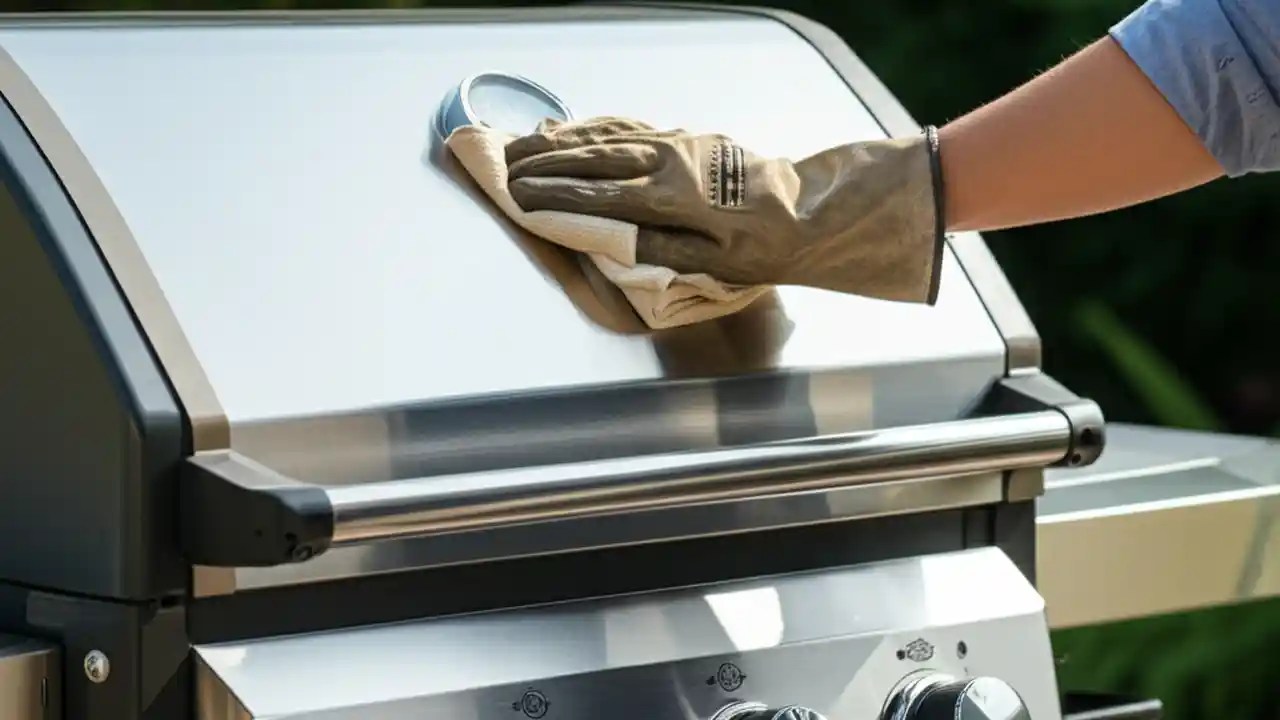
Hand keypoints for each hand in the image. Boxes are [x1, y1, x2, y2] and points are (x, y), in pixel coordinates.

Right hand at [505, 117, 945, 303]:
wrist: (807, 210)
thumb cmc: (764, 246)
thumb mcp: (715, 262)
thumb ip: (660, 247)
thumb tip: (613, 237)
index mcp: (670, 198)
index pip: (597, 196)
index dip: (553, 197)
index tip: (516, 197)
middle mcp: (667, 162)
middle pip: (591, 160)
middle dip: (542, 165)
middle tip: (503, 169)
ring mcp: (674, 144)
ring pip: (605, 138)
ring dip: (560, 143)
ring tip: (522, 146)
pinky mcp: (683, 137)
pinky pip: (628, 126)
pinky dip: (593, 126)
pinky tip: (571, 128)